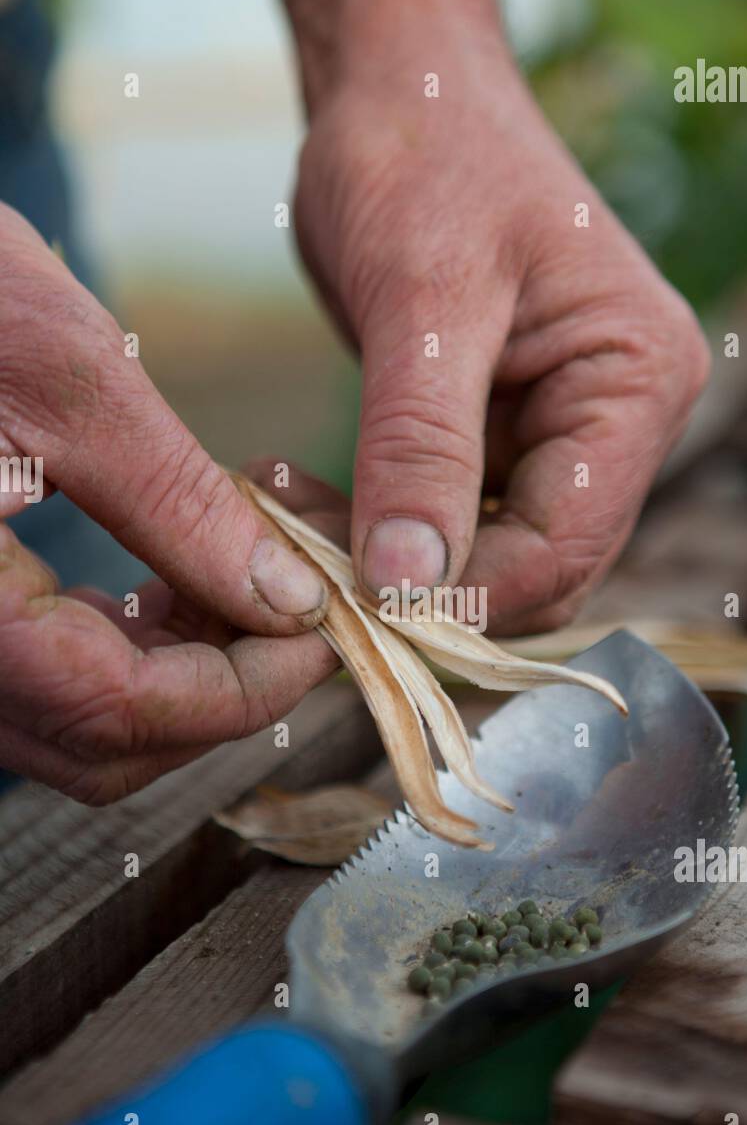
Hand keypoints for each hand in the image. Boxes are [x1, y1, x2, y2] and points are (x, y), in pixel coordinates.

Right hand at [0, 205, 333, 802]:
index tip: (320, 630)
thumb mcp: (67, 379)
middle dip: (223, 688)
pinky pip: (49, 680)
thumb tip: (286, 599)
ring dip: (184, 673)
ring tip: (244, 575)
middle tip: (294, 604)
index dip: (243, 687)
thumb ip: (179, 507)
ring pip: (80, 727)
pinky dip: (130, 649)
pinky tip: (176, 578)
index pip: (120, 711)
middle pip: (104, 745)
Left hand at [285, 0, 709, 633]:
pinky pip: (450, 522)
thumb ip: (422, 447)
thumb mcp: (423, 300)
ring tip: (295, 514)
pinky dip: (379, 527)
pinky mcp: (503, 435)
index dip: (468, 594)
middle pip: (537, 569)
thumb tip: (407, 590)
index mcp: (638, 381)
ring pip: (488, 558)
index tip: (360, 601)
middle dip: (428, 587)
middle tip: (312, 565)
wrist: (398, 90)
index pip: (568, 547)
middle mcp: (619, 421)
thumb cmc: (425, 155)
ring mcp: (563, 431)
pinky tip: (308, 497)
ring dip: (392, 562)